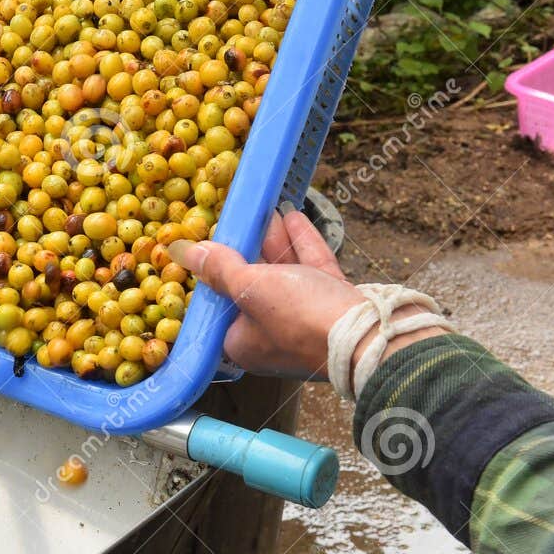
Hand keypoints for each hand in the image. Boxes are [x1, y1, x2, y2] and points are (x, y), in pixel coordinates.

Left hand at [170, 210, 361, 380]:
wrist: (370, 336)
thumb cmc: (301, 317)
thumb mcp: (250, 288)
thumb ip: (220, 268)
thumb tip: (184, 252)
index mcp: (243, 342)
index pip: (219, 306)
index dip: (215, 274)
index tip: (211, 245)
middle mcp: (271, 335)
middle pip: (252, 287)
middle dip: (247, 251)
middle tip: (239, 221)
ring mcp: (305, 321)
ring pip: (285, 275)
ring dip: (274, 242)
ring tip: (265, 211)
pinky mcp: (332, 306)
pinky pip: (312, 271)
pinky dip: (302, 244)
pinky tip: (293, 216)